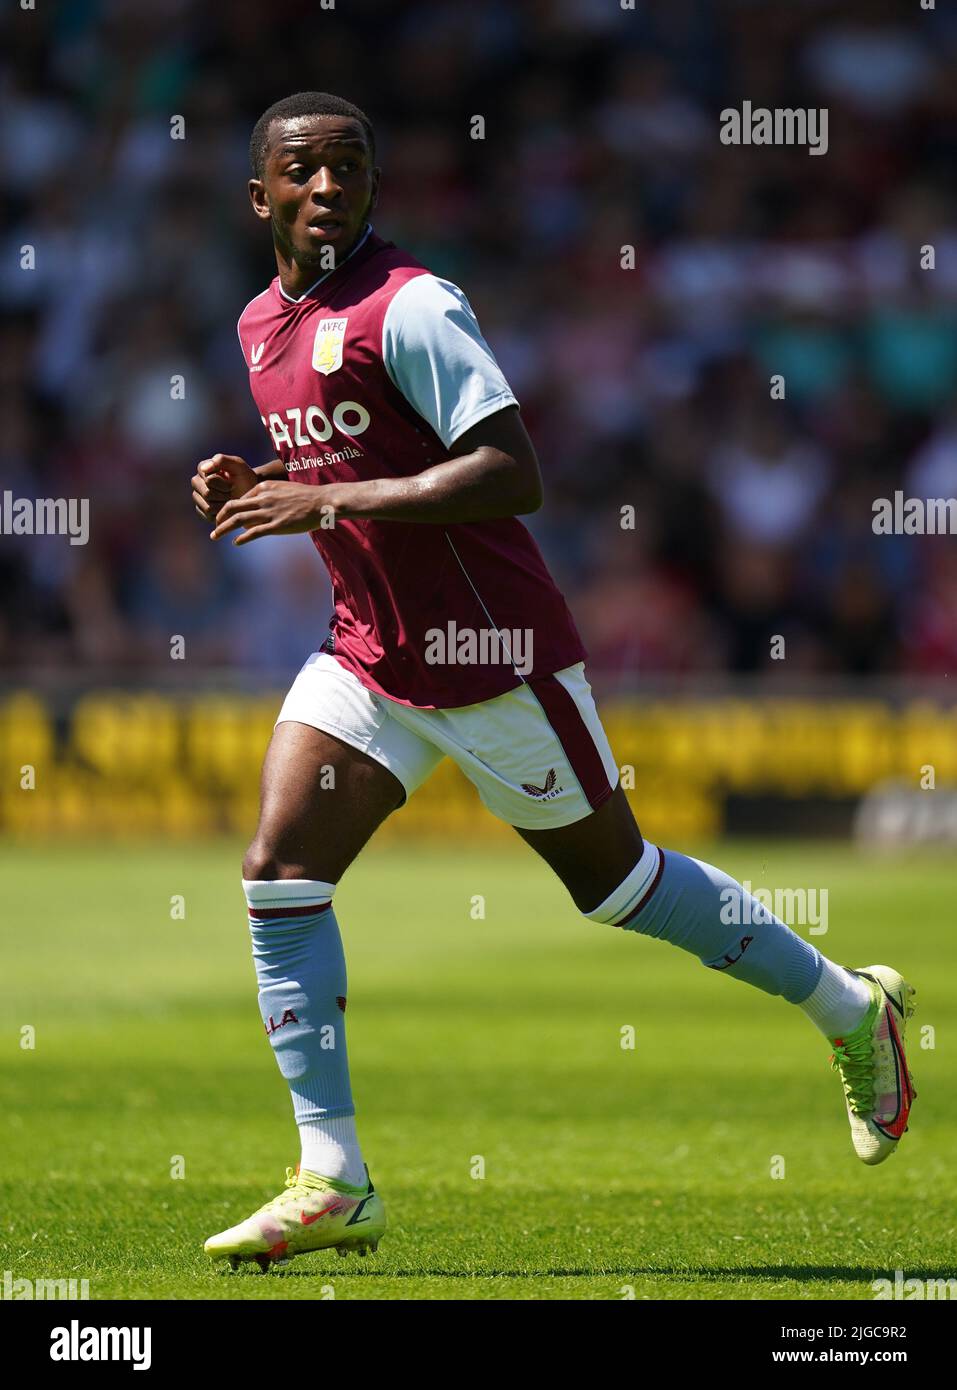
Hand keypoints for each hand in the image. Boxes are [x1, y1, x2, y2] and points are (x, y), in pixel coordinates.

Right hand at [191, 453, 258, 522]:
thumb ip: (221, 460)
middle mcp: (196, 482)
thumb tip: (203, 469)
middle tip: (232, 491)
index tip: (233, 481)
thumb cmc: (244, 477)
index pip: (209, 480)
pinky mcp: (200, 510)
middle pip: (207, 494)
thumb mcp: (238, 465)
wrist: (250, 492)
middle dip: (224, 494)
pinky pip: (208, 516)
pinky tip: (226, 506)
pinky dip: (221, 513)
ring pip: (208, 507)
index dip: (224, 484)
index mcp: (202, 468)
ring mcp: (197, 496)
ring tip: (230, 498)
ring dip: (224, 504)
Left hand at [210, 480, 334, 544]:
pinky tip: (236, 543)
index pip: (240, 499)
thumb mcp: (283, 489)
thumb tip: (259, 507)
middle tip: (214, 526)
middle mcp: (262, 499)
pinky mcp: (276, 526)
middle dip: (219, 518)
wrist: (321, 502)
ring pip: (237, 520)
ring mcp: (269, 513)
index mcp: (264, 488)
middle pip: (232, 507)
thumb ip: (269, 496)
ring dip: (222, 529)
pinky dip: (242, 538)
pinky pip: (253, 533)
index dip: (230, 510)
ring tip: (215, 536)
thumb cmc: (306, 497)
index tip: (226, 518)